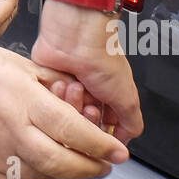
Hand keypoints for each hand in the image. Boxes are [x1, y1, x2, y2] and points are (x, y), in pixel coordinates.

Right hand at [0, 35, 129, 178]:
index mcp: (21, 98)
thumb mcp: (23, 64)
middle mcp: (8, 129)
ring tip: (75, 162)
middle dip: (90, 168)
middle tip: (104, 166)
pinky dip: (37, 177)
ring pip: (42, 176)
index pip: (71, 130)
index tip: (117, 152)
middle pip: (60, 162)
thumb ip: (55, 85)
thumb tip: (84, 105)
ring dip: (64, 173)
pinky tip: (42, 164)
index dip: (100, 145)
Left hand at [31, 0, 143, 145]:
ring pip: (65, 115)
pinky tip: (62, 83)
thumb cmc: (101, 56)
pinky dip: (56, 94)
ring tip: (76, 86)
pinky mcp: (49, 83)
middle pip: (82, 124)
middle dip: (85, 116)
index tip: (101, 131)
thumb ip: (130, 123)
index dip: (101, 132)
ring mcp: (68, 88)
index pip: (102, 129)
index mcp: (110, 96)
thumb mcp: (126, 97)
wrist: (76, 36)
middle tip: (89, 104)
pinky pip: (49, 103)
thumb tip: (124, 143)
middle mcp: (89, 93)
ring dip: (71, 102)